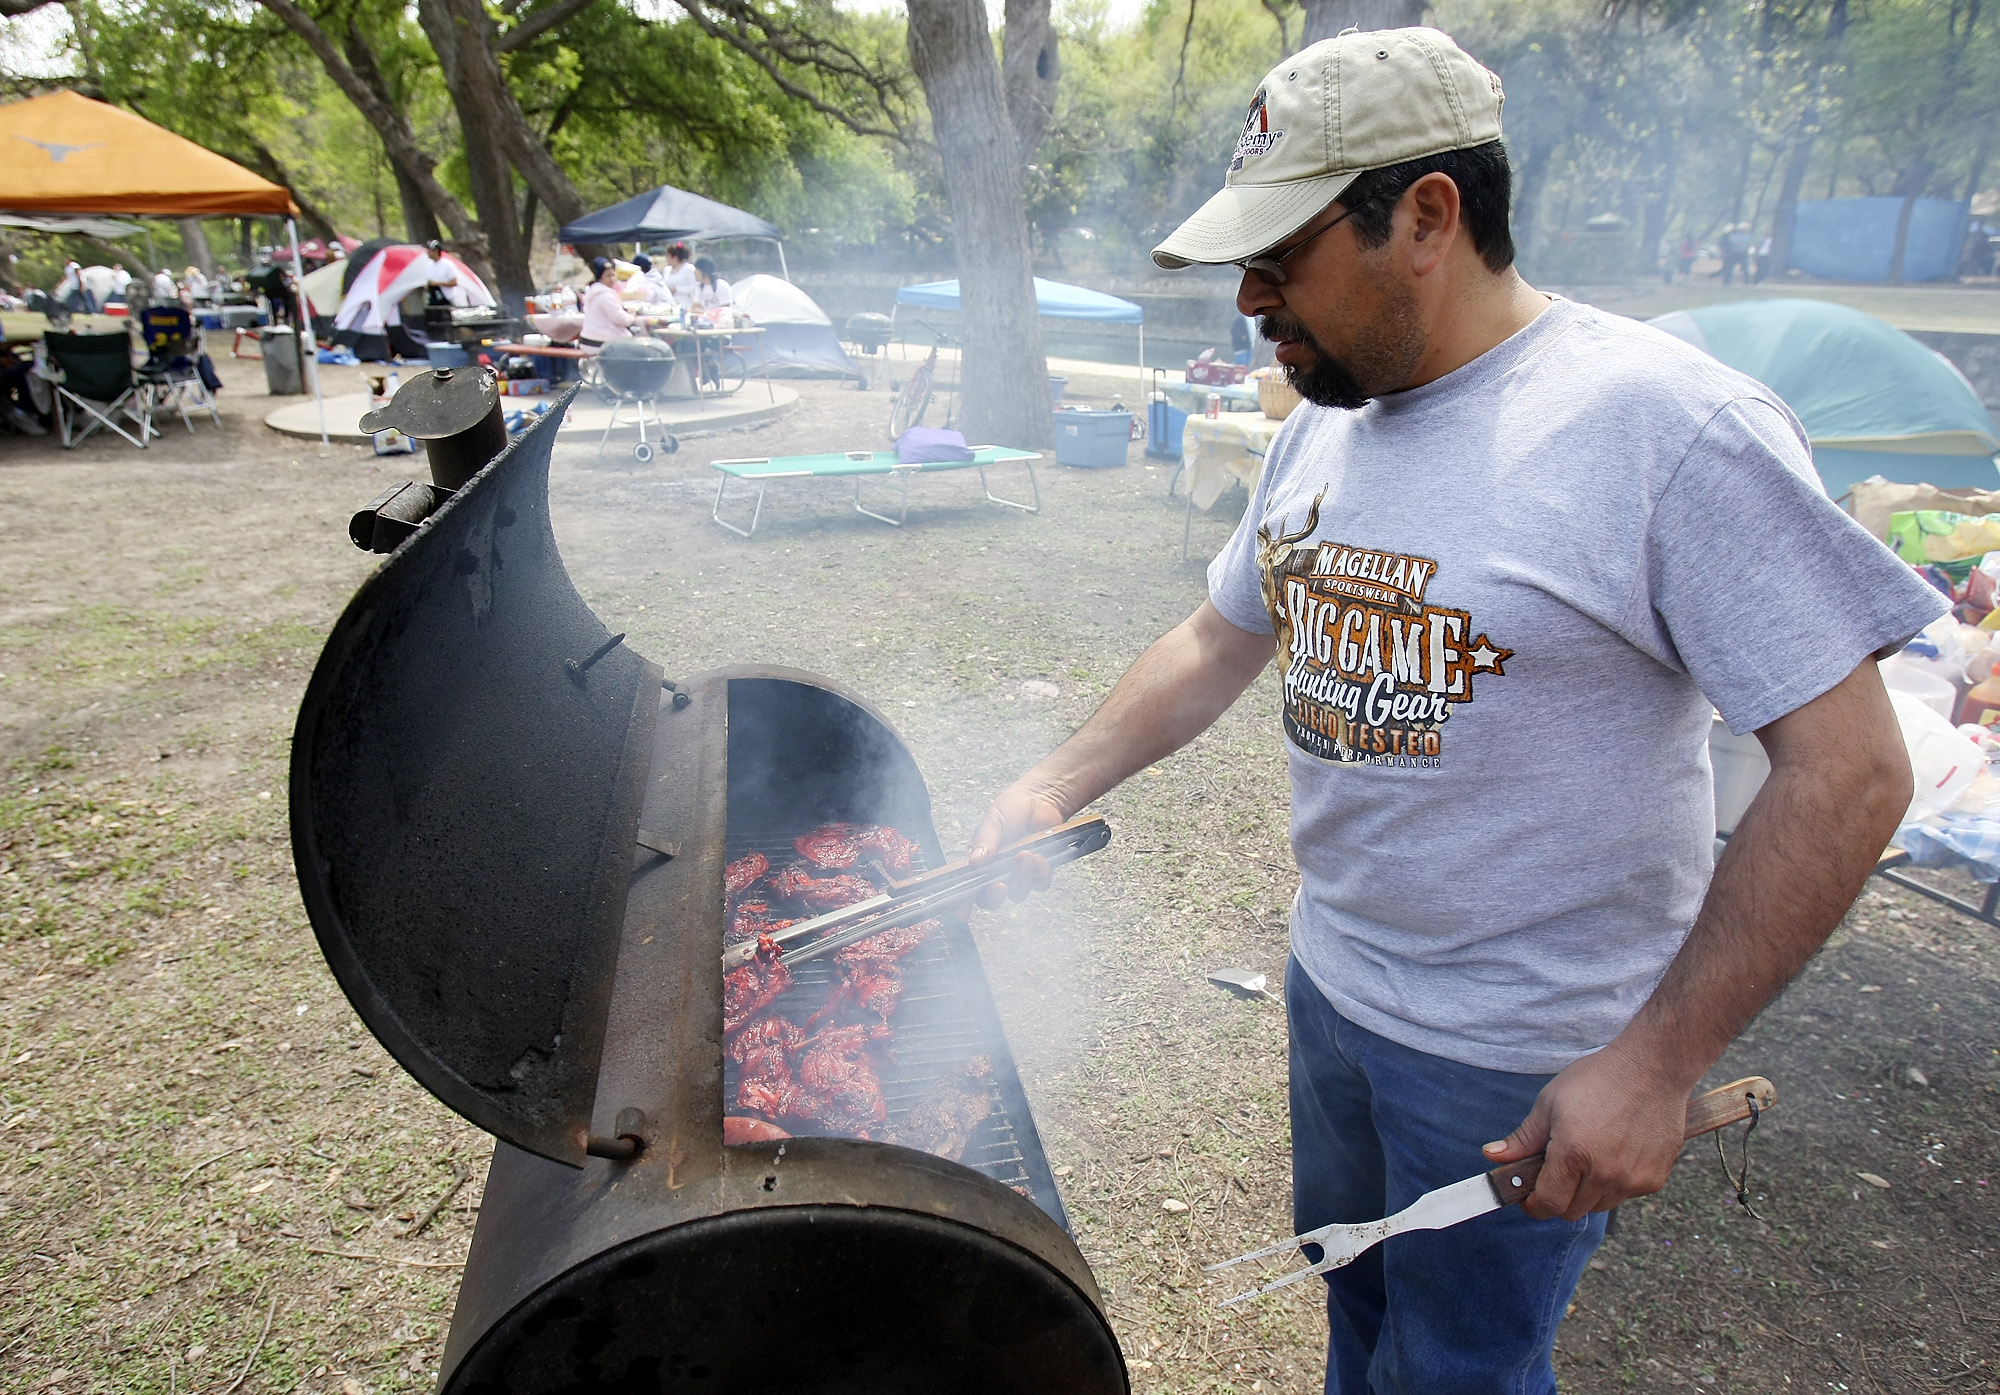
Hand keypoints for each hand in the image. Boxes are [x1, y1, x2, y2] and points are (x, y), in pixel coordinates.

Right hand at [967, 780, 1068, 907]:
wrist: (1041, 799)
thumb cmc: (1011, 808)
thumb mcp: (992, 821)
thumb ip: (984, 842)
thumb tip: (974, 863)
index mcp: (979, 862)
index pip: (967, 888)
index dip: (962, 903)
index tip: (961, 911)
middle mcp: (997, 872)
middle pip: (991, 899)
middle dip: (995, 895)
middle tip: (1000, 884)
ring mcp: (1019, 874)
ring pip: (1018, 893)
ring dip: (1021, 876)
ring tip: (1024, 854)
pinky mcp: (1040, 871)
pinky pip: (1040, 883)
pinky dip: (1040, 872)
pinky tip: (1039, 855)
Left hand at [1480, 1042, 1694, 1221]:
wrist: (1653, 1067)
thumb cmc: (1598, 1079)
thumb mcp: (1550, 1102)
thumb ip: (1523, 1139)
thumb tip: (1491, 1157)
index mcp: (1574, 1154)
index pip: (1548, 1205)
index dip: (1533, 1204)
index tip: (1528, 1195)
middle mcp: (1605, 1174)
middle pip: (1572, 1211)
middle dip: (1558, 1196)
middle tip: (1556, 1169)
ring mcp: (1633, 1180)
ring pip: (1598, 1206)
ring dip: (1586, 1192)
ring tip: (1587, 1156)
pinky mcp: (1654, 1180)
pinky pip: (1624, 1195)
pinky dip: (1613, 1184)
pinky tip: (1613, 1153)